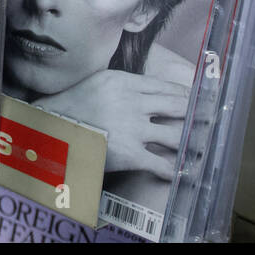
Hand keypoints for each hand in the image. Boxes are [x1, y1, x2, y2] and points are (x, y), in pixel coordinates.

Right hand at [33, 70, 188, 179]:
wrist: (45, 130)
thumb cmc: (65, 107)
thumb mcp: (94, 84)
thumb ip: (121, 86)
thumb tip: (147, 94)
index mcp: (122, 82)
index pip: (166, 88)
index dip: (186, 96)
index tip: (197, 101)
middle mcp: (131, 102)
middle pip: (178, 107)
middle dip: (198, 115)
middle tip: (210, 120)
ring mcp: (132, 128)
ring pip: (177, 135)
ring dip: (192, 143)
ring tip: (199, 146)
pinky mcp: (130, 153)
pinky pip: (163, 164)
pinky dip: (176, 170)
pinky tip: (182, 172)